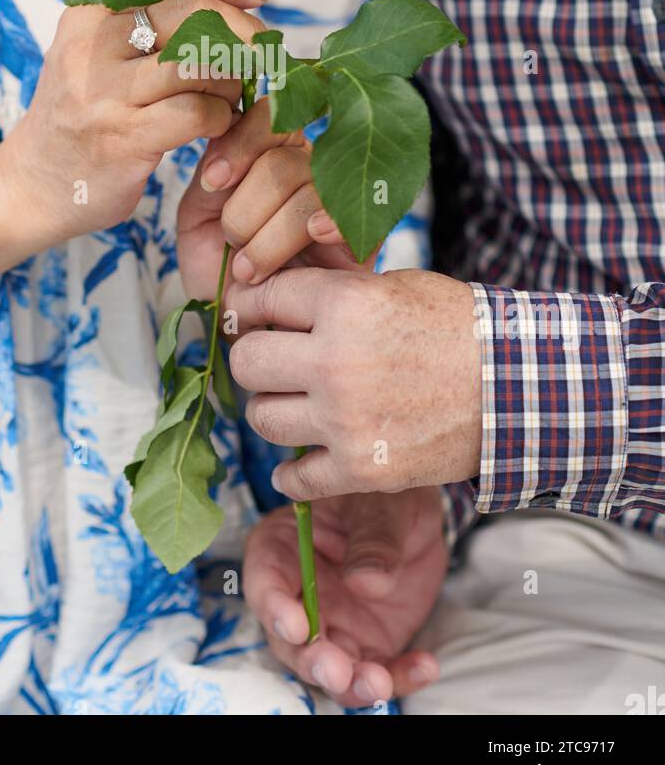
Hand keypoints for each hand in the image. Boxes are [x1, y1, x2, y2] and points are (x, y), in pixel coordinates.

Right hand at [0, 0, 268, 247]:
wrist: (30, 186)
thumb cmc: (82, 115)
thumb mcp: (97, 53)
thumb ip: (147, 20)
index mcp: (90, 11)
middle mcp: (93, 43)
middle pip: (194, 12)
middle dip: (244, 30)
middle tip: (264, 53)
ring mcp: (106, 91)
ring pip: (200, 61)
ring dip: (233, 79)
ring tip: (232, 95)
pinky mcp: (124, 137)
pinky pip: (198, 112)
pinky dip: (222, 118)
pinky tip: (216, 127)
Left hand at [177, 97, 376, 301]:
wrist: (241, 324)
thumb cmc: (218, 267)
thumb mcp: (198, 214)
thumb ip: (213, 169)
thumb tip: (225, 129)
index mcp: (272, 151)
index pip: (269, 117)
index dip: (239, 145)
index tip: (213, 182)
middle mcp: (310, 168)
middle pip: (283, 161)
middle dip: (245, 210)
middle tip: (231, 246)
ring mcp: (340, 200)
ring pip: (308, 192)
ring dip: (268, 238)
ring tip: (249, 271)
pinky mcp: (362, 236)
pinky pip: (350, 215)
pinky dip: (328, 223)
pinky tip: (311, 238)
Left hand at [226, 267, 480, 497]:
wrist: (517, 387)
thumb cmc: (457, 327)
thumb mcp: (393, 285)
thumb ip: (332, 293)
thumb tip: (271, 302)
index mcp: (344, 304)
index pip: (261, 299)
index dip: (251, 306)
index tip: (252, 315)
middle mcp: (335, 361)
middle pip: (247, 362)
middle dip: (256, 359)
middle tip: (273, 363)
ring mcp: (345, 419)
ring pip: (262, 417)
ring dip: (274, 410)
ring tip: (296, 406)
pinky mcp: (361, 469)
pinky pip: (296, 479)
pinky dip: (292, 475)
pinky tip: (299, 463)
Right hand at [245, 489, 445, 707]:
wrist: (414, 515)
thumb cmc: (383, 494)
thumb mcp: (380, 503)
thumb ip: (373, 539)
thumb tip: (366, 584)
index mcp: (283, 547)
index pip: (265, 581)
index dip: (275, 609)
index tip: (297, 628)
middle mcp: (298, 594)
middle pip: (291, 640)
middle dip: (312, 661)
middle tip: (336, 671)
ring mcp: (332, 624)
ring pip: (330, 668)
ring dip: (351, 684)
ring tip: (380, 684)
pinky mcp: (366, 644)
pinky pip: (377, 671)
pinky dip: (399, 677)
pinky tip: (424, 666)